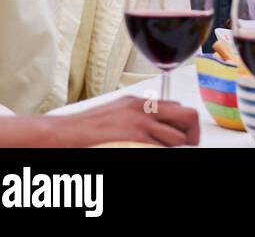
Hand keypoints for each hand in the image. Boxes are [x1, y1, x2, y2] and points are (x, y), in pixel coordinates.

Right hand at [45, 95, 201, 147]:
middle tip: (189, 145)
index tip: (185, 136)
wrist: (62, 134)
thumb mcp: (116, 112)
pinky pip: (161, 148)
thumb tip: (158, 126)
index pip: (178, 108)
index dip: (185, 124)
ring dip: (174, 147)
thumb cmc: (84, 128)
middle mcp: (144, 109)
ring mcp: (141, 124)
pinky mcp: (136, 138)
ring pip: (177, 138)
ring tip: (162, 151)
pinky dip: (160, 151)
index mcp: (140, 102)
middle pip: (187, 116)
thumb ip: (138, 114)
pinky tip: (151, 152)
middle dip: (192, 133)